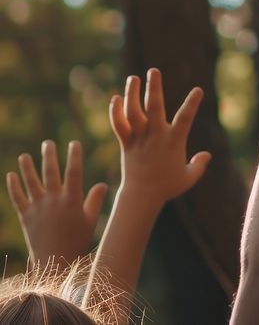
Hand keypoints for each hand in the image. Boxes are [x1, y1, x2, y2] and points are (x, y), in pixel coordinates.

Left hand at [6, 140, 107, 265]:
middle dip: (49, 156)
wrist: (55, 261)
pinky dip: (14, 186)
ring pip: (31, 182)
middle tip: (48, 143)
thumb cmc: (78, 240)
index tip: (74, 143)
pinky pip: (18, 198)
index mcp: (72, 200)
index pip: (74, 172)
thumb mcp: (91, 220)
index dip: (74, 156)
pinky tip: (11, 175)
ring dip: (27, 167)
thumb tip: (102, 184)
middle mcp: (53, 200)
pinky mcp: (25, 217)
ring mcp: (38, 208)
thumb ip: (96, 200)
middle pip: (50, 172)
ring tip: (24, 156)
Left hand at [110, 69, 211, 203]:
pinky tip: (116, 98)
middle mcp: (155, 136)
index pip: (185, 119)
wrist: (141, 196)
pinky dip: (116, 112)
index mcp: (173, 142)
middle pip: (154, 108)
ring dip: (132, 94)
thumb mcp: (189, 177)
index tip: (198, 90)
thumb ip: (199, 164)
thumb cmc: (168, 187)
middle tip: (153, 70)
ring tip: (133, 78)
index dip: (192, 104)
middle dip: (154, 88)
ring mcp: (139, 139)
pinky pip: (119, 125)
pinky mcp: (126, 144)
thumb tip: (206, 155)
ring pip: (134, 112)